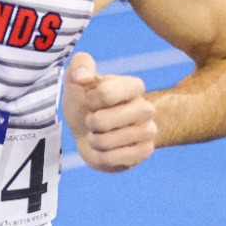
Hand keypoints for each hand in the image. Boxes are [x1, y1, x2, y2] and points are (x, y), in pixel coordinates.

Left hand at [63, 52, 156, 172]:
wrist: (89, 131)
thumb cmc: (84, 102)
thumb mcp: (77, 79)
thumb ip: (79, 65)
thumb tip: (83, 77)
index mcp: (134, 86)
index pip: (105, 94)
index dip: (89, 100)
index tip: (90, 100)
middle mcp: (147, 108)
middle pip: (102, 121)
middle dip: (90, 122)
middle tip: (94, 120)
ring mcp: (148, 132)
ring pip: (106, 142)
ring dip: (94, 140)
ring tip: (100, 134)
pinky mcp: (145, 152)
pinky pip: (112, 159)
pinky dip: (100, 156)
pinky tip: (105, 149)